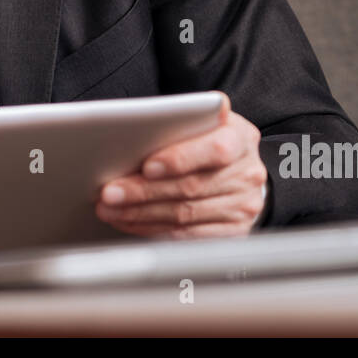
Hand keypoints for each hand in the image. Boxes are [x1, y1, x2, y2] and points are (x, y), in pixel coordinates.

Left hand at [95, 92, 266, 237]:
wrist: (241, 170)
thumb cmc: (209, 140)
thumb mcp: (203, 122)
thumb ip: (181, 121)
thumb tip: (133, 131)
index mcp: (240, 137)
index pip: (215, 149)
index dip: (180, 159)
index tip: (147, 167)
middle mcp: (247, 173)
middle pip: (191, 186)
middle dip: (144, 191)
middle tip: (110, 193)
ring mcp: (243, 206)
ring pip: (185, 214)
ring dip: (141, 214)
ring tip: (110, 209)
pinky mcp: (234, 231)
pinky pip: (188, 236)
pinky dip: (154, 230)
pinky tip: (130, 223)